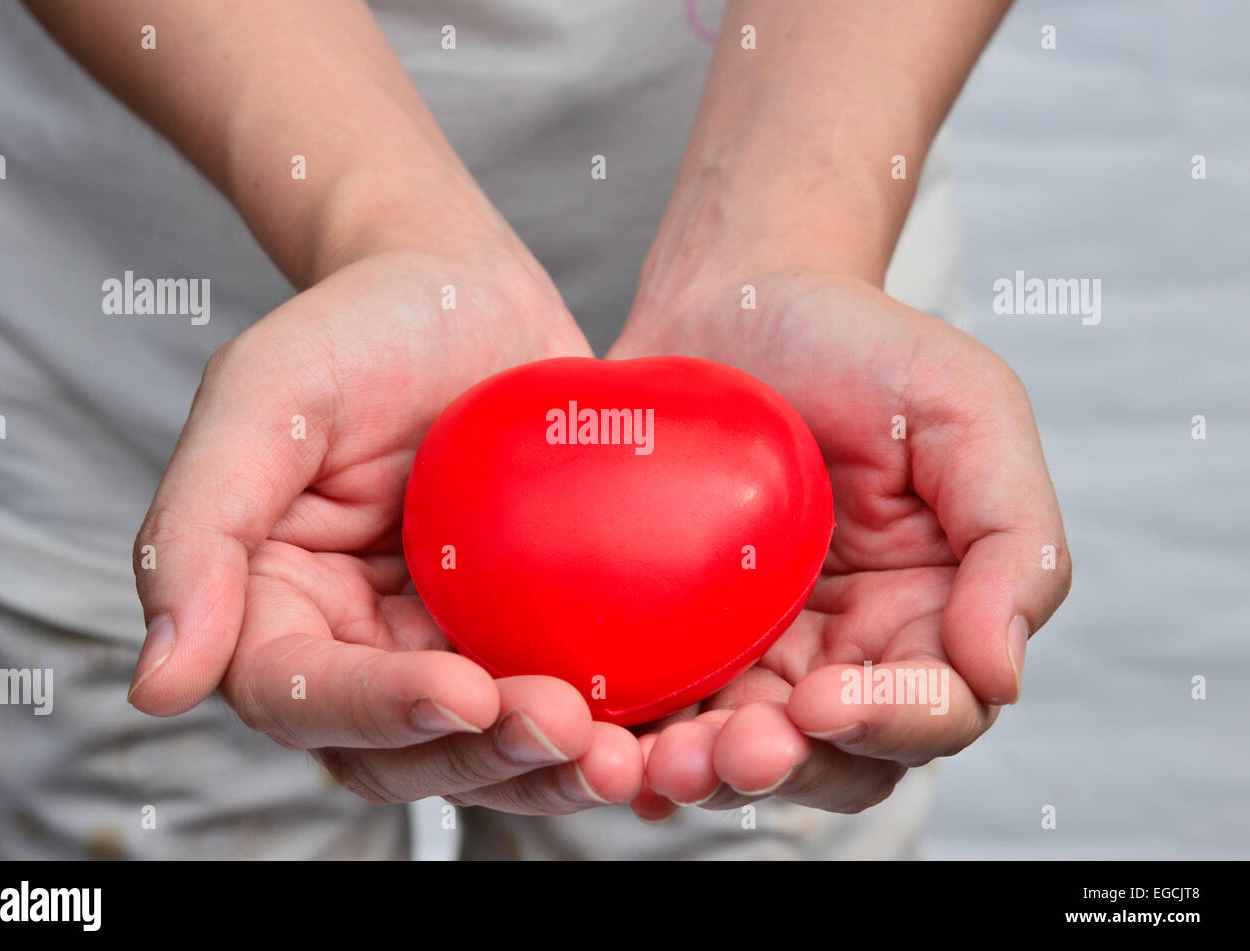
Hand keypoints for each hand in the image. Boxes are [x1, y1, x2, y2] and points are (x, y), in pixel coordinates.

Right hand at [130, 243, 642, 814]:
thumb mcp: (260, 396)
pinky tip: (652, 728)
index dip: (375, 712)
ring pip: (482, 749)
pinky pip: (555, 702)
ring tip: (614, 751)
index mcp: (275, 605)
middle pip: (399, 749)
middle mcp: (356, 642)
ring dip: (544, 767)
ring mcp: (444, 641)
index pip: (299, 696)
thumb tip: (158, 686)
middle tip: (562, 724)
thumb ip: (195, 530)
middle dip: (481, 753)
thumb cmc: (356, 326)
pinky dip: (599, 730)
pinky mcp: (523, 628)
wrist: (464, 289)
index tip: (460, 691)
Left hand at [611, 268, 1070, 819]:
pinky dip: (646, 741)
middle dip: (789, 767)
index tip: (825, 700)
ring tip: (660, 761)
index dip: (892, 723)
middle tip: (735, 750)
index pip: (936, 707)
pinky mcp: (680, 634)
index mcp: (932, 607)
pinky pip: (669, 709)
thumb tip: (998, 672)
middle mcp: (850, 646)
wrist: (731, 301)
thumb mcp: (965, 408)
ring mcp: (761, 647)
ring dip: (709, 771)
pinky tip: (617, 749)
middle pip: (837, 756)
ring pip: (748, 750)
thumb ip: (1014, 535)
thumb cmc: (858, 342)